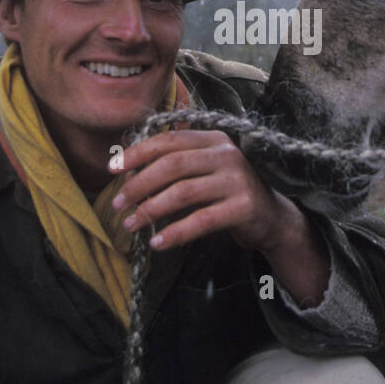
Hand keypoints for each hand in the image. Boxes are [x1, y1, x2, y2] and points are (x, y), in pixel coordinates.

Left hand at [111, 129, 289, 254]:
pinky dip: (176, 233)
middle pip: (173, 165)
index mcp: (214, 140)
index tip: (113, 169)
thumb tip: (127, 175)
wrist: (271, 218)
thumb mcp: (203, 172)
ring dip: (151, 210)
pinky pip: (202, 220)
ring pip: (184, 192)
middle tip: (118, 204)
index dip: (138, 153)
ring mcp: (237, 180)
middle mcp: (227, 154)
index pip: (169, 141)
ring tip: (131, 225)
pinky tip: (157, 243)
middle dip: (139, 185)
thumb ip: (173, 167)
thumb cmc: (226, 194)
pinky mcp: (244, 207)